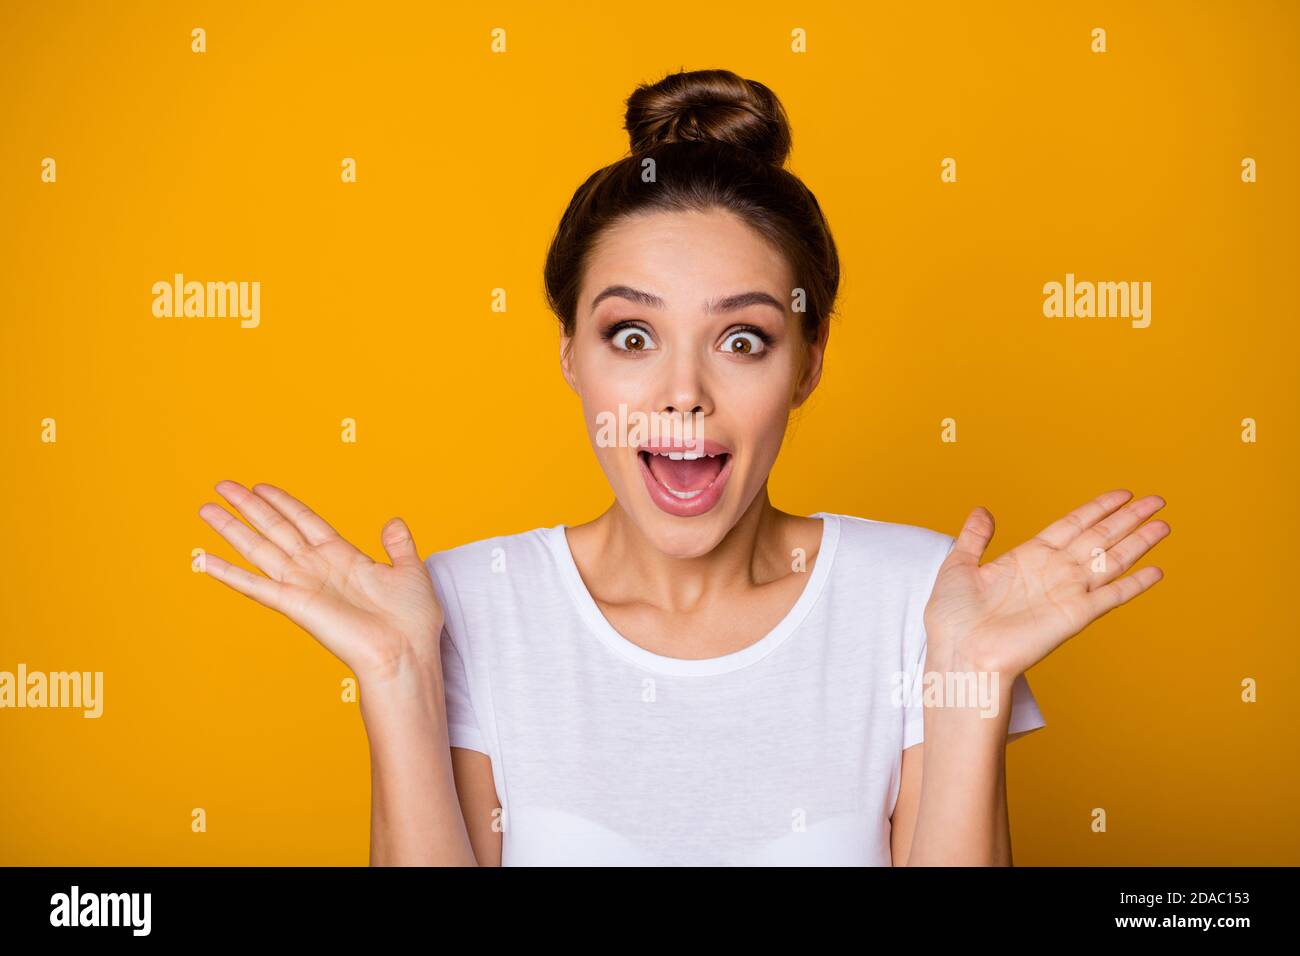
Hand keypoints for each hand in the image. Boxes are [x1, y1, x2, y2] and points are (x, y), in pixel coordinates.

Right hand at [197, 480, 442, 684]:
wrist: (406, 653)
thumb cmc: (413, 621)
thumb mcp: (410, 572)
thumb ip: (399, 546)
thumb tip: (394, 521)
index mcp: (343, 556)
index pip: (305, 521)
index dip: (282, 502)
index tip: (260, 486)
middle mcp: (318, 568)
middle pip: (275, 528)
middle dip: (249, 506)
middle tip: (222, 485)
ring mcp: (303, 585)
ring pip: (260, 549)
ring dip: (232, 529)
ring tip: (206, 509)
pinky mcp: (295, 605)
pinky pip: (255, 586)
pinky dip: (229, 574)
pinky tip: (204, 561)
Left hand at [923, 489, 1168, 678]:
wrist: (959, 653)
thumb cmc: (953, 618)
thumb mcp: (959, 565)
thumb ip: (975, 537)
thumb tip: (982, 511)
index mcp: (1028, 557)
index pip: (1072, 524)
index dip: (1098, 508)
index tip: (1122, 494)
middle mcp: (1052, 572)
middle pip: (1099, 536)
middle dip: (1128, 518)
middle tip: (1156, 499)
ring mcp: (1066, 593)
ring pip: (1111, 559)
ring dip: (1138, 541)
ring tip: (1163, 523)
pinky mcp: (1074, 616)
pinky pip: (1111, 596)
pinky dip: (1134, 584)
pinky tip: (1155, 571)